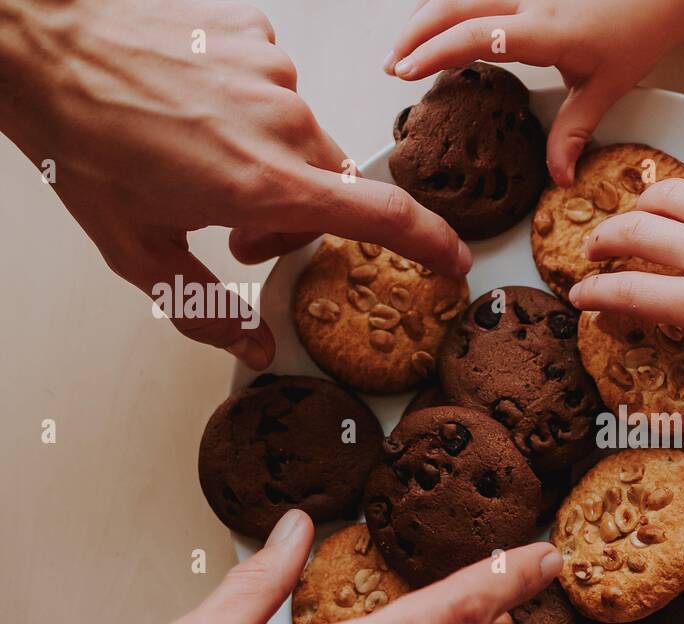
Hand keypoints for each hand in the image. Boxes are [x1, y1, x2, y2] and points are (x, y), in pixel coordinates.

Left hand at [0, 0, 470, 369]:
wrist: (35, 44)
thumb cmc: (82, 141)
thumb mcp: (138, 251)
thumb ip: (207, 310)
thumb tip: (258, 345)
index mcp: (266, 185)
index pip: (384, 217)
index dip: (431, 244)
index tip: (454, 260)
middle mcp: (284, 124)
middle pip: (332, 185)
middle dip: (299, 214)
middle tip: (236, 227)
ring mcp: (272, 71)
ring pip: (300, 133)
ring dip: (269, 156)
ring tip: (200, 154)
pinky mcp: (253, 33)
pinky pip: (274, 81)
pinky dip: (248, 102)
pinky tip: (198, 104)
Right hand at [385, 0, 683, 185]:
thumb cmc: (636, 33)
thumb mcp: (604, 89)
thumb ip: (573, 133)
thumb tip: (558, 178)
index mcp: (543, 30)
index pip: (474, 36)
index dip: (434, 52)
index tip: (405, 72)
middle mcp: (528, 1)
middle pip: (454, 6)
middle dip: (416, 34)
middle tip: (393, 67)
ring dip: (429, 18)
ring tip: (408, 50)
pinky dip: (453, 10)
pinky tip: (441, 27)